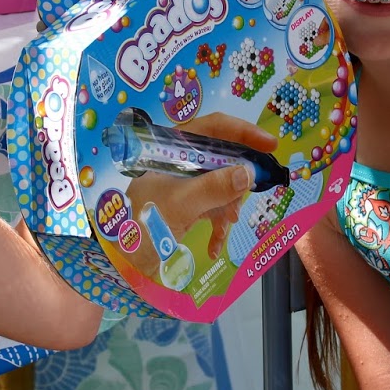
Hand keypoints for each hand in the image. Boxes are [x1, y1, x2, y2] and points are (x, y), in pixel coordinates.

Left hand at [121, 112, 276, 275]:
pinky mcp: (184, 206)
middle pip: (222, 157)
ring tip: (228, 224)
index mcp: (171, 149)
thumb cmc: (142, 225)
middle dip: (237, 179)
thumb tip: (249, 173)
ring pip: (220, 184)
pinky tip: (215, 247)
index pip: (214, 127)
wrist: (118, 263)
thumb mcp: (181, 205)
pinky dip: (217, 225)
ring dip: (228, 205)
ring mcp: (182, 184)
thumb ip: (214, 187)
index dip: (244, 132)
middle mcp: (178, 162)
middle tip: (244, 198)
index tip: (271, 145)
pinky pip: (211, 207)